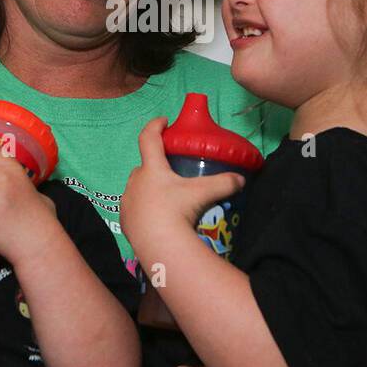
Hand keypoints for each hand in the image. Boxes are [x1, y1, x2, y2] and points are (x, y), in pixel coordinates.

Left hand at [119, 117, 244, 244]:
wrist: (159, 246)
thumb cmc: (179, 212)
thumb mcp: (205, 193)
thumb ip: (224, 183)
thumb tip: (241, 179)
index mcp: (152, 169)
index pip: (149, 138)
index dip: (155, 126)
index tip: (163, 121)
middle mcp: (136, 182)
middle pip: (143, 166)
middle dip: (154, 165)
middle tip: (170, 171)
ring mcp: (128, 202)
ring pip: (137, 188)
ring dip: (148, 188)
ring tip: (165, 197)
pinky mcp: (126, 221)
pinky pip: (133, 208)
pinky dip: (144, 208)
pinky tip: (156, 217)